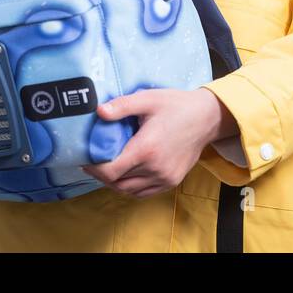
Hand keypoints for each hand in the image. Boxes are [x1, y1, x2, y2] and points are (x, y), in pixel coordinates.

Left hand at [81, 88, 235, 198]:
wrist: (207, 118)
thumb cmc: (176, 105)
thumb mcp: (148, 99)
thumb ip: (122, 106)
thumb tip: (98, 111)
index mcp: (146, 149)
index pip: (111, 171)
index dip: (93, 168)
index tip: (84, 159)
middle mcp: (155, 168)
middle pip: (117, 183)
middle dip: (100, 174)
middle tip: (92, 161)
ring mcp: (164, 178)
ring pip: (129, 190)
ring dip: (114, 182)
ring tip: (105, 167)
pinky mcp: (171, 181)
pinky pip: (143, 193)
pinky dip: (130, 187)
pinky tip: (125, 174)